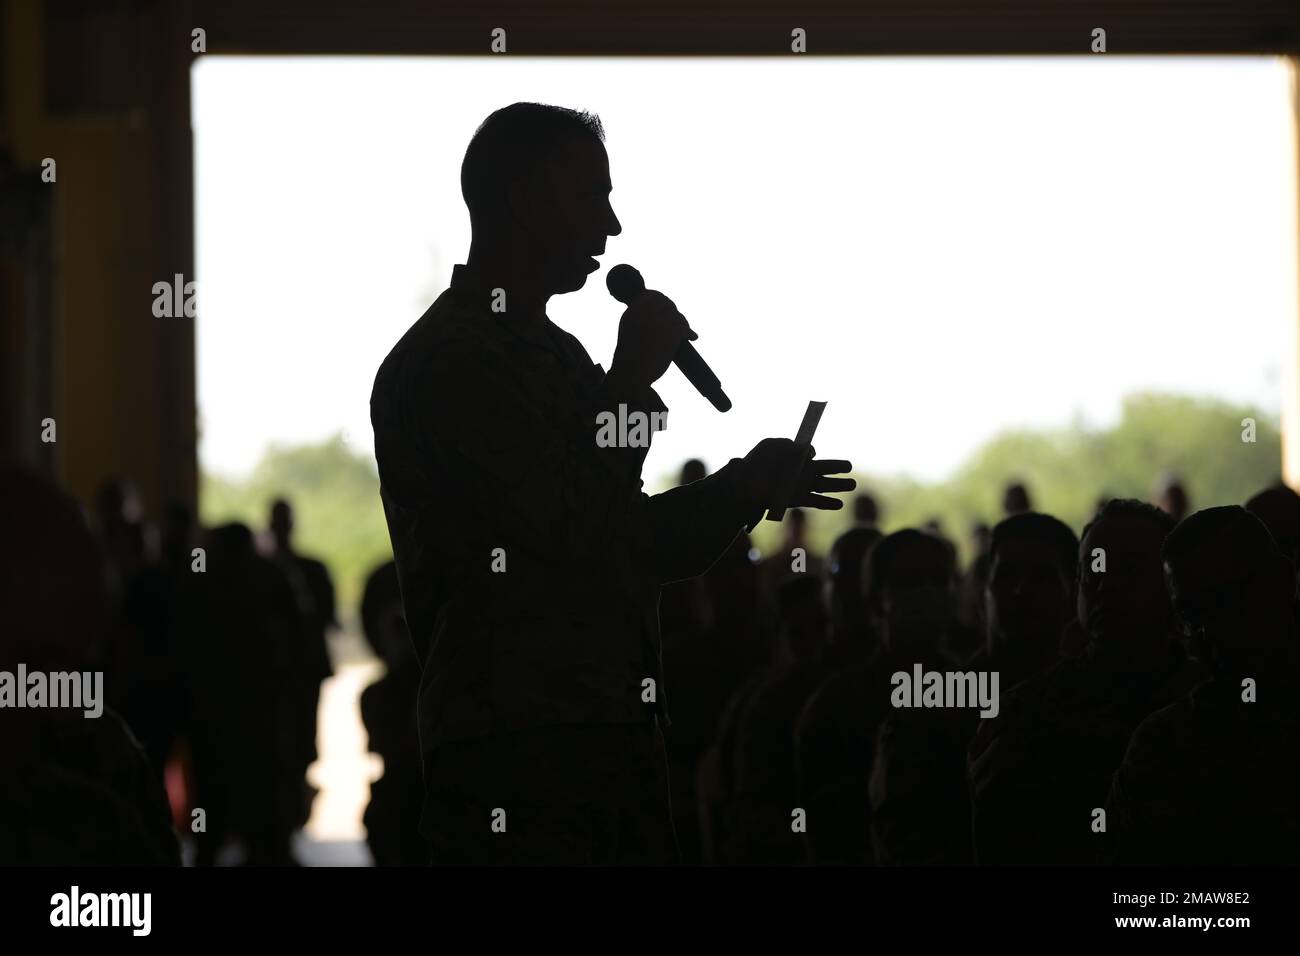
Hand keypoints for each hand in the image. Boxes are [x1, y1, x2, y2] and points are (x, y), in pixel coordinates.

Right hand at [608, 291, 696, 391]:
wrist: (631, 371)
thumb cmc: (628, 355)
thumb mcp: (628, 328)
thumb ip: (639, 316)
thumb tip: (655, 311)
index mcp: (634, 309)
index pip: (653, 295)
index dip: (662, 300)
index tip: (668, 305)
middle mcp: (647, 312)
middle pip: (668, 304)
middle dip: (674, 312)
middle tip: (677, 321)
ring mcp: (660, 321)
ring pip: (678, 316)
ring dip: (682, 323)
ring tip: (684, 331)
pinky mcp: (671, 333)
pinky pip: (684, 328)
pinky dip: (689, 333)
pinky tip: (692, 337)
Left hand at [740, 438, 854, 511]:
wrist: (742, 486)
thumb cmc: (754, 463)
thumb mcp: (770, 445)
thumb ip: (791, 444)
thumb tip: (811, 453)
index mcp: (793, 457)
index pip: (809, 453)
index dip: (809, 452)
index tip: (808, 454)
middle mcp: (799, 472)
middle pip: (824, 469)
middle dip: (838, 468)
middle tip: (850, 466)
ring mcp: (800, 486)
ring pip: (824, 485)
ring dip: (839, 485)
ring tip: (853, 485)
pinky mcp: (797, 500)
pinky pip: (815, 501)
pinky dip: (827, 503)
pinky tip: (838, 503)